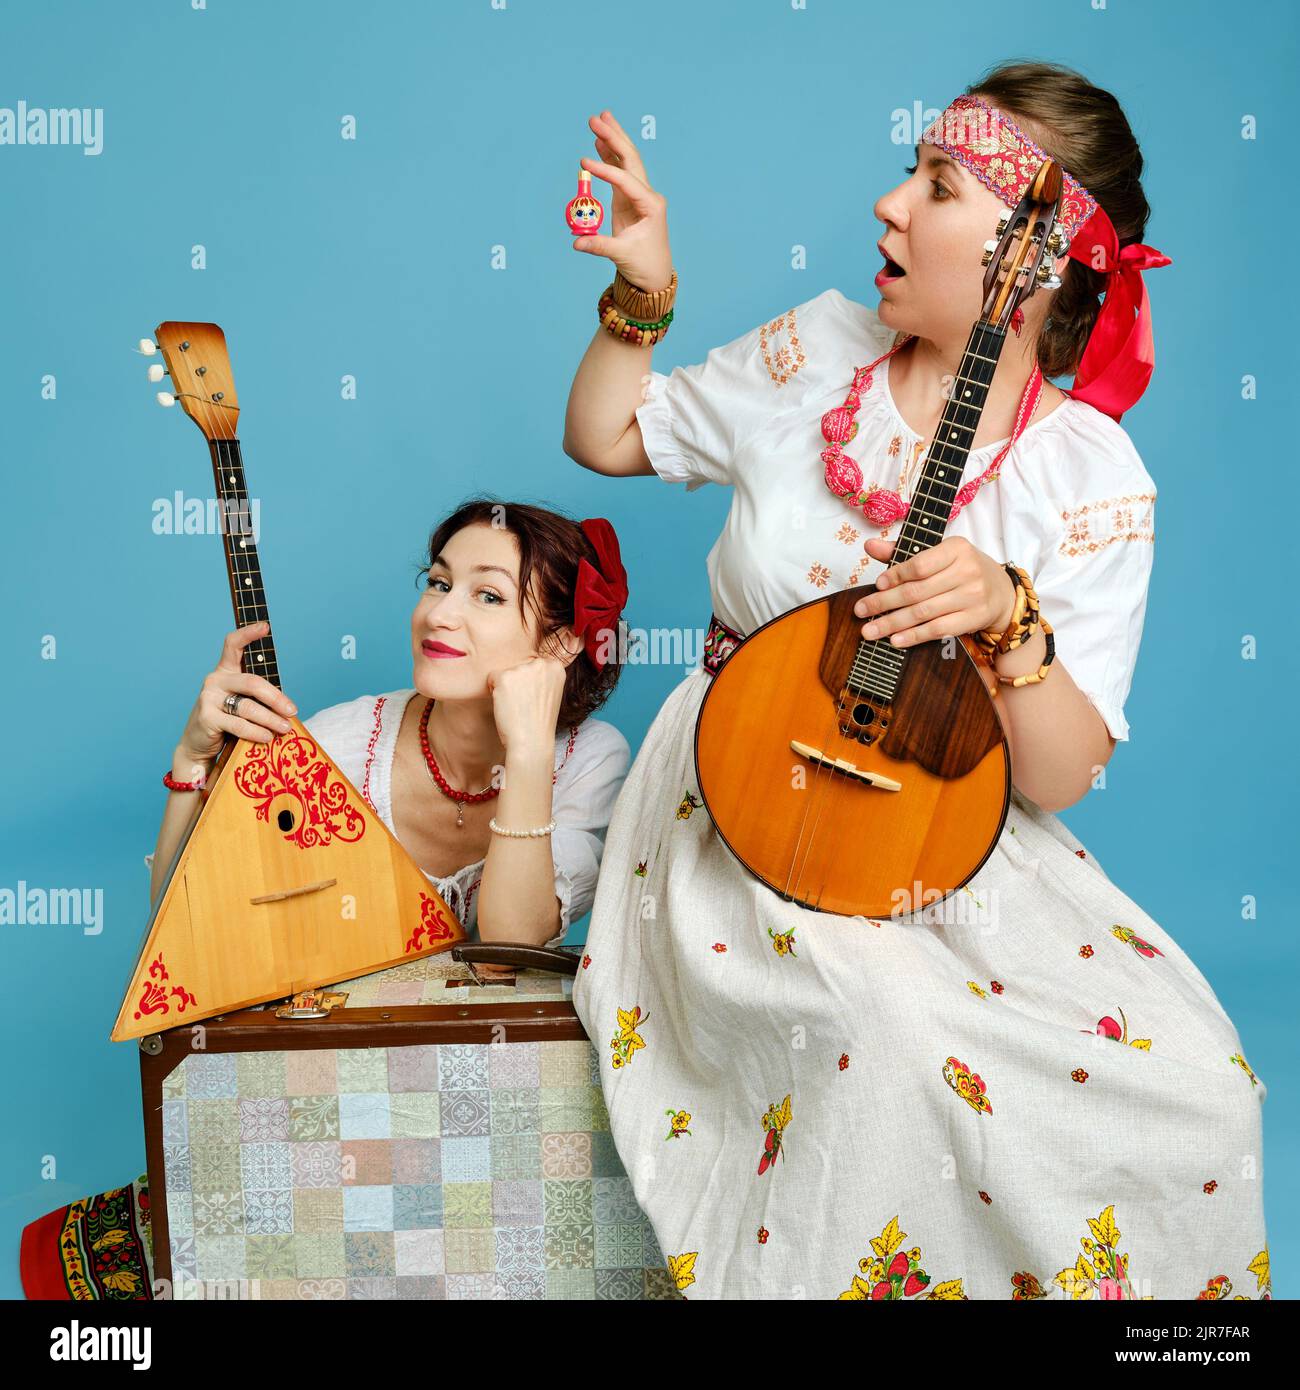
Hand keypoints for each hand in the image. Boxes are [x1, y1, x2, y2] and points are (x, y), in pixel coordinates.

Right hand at [175, 620, 298, 767]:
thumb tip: (288, 707)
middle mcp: (215, 679)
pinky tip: (266, 737)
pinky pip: (238, 724)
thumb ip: (259, 697)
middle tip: (292, 711)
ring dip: (270, 719)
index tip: (266, 626)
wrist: (198, 744)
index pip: (234, 645)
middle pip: (252, 682)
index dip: (249, 634)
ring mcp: (209, 697)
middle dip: (276, 698)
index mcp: (226, 670)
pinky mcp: (206, 717)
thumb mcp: (242, 702)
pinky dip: (256, 732)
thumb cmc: (227, 720)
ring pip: (248, 706)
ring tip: (284, 728)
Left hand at [486, 654, 569, 758]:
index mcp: (555, 667)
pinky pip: (492, 678)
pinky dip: (495, 693)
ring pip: (506, 673)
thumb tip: (523, 669)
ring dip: (507, 689)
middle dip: (518, 684)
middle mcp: (541, 664)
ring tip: (518, 707)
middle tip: (526, 705)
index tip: (536, 700)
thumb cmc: (539, 722)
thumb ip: (541, 677)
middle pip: (519, 667)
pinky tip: (507, 706)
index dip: (531, 684)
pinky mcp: (505, 677)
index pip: (534, 665)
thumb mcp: (550, 694)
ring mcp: (523, 669)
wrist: (532, 742)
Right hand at [570, 109, 673, 291]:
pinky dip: (609, 157)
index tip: (584, 162)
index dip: (605, 170)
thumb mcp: (621, 255)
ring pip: (626, 161)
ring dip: (613, 140)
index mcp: (650, 205)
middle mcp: (647, 195)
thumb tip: (576, 242)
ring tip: (599, 119)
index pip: (625, 180)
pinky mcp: (629, 199)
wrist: (654, 275)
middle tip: (595, 118)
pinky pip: (619, 172)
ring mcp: (638, 195)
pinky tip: (599, 142)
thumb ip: (599, 245)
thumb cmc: (643, 265)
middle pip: (630, 159)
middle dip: (613, 138)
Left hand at [852, 536, 1016, 646]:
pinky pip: (938, 629)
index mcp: (957, 548)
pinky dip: (914, 636)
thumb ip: (903, 550)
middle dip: (884, 603)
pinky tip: (896, 639)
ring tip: (870, 630)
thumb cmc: (962, 570)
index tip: (877, 585)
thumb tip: (870, 546)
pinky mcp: (974, 618)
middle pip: (917, 591)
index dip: (895, 576)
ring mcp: (973, 596)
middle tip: (861, 611)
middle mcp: (967, 571)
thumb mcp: (939, 554)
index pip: (920, 564)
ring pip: (924, 612)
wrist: (1001, 591)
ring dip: (893, 623)